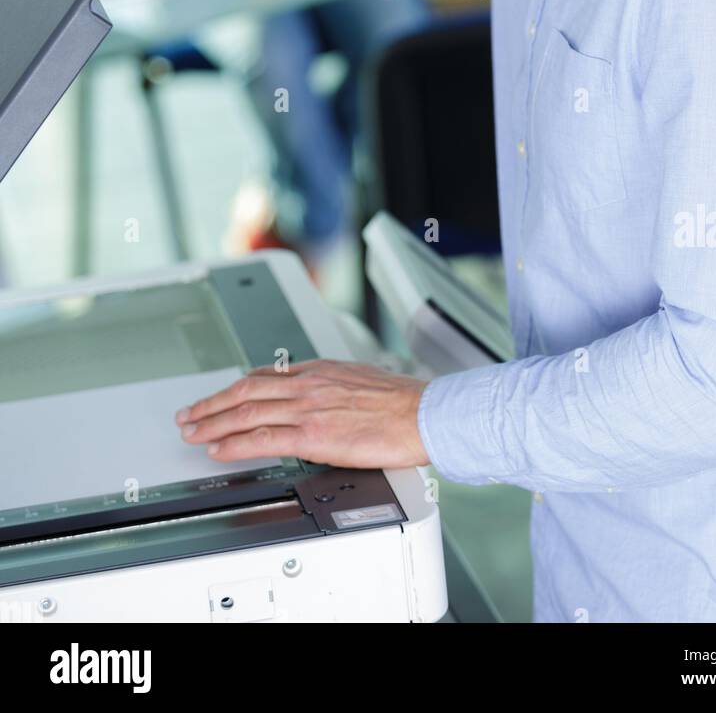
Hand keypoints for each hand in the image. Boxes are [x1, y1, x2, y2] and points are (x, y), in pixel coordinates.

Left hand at [175, 359, 429, 469]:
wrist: (421, 413)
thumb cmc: (403, 403)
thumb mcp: (362, 382)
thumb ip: (335, 390)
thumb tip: (327, 405)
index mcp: (320, 371)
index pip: (267, 376)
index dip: (237, 387)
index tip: (222, 395)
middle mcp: (308, 385)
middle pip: (246, 391)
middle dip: (212, 404)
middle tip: (189, 414)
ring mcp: (308, 409)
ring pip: (247, 412)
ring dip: (213, 423)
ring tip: (192, 432)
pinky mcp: (312, 436)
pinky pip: (263, 439)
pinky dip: (235, 444)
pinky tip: (218, 450)